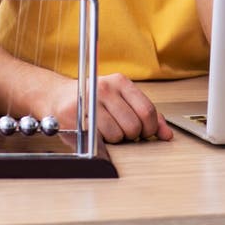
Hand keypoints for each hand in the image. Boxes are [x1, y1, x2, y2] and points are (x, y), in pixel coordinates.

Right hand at [42, 71, 172, 143]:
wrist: (57, 97)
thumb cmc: (92, 100)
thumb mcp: (120, 99)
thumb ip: (145, 114)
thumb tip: (167, 134)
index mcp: (120, 82)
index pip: (147, 110)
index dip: (149, 129)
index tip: (144, 133)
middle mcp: (105, 88)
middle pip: (134, 125)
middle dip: (131, 135)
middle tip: (122, 132)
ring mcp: (90, 101)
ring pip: (117, 135)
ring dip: (114, 140)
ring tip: (106, 131)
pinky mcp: (76, 117)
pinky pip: (99, 139)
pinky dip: (100, 142)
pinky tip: (95, 133)